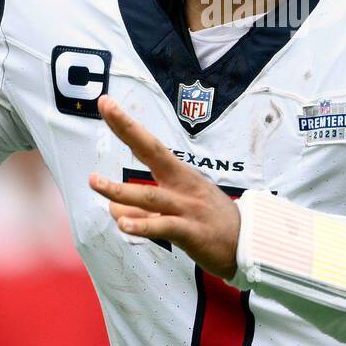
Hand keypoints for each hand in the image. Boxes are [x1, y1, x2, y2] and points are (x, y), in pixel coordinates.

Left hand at [88, 94, 240, 279]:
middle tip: (105, 108)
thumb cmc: (211, 222)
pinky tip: (123, 225)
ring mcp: (187, 208)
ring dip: (120, 190)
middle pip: (152, 152)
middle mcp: (182, 185)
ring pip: (150, 196)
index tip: (106, 104)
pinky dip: (143, 226)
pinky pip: (164, 227)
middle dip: (128, 130)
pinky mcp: (192, 232)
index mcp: (179, 175)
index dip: (127, 125)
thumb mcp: (177, 210)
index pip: (149, 144)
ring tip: (96, 182)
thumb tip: (114, 209)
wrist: (249, 242)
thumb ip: (143, 210)